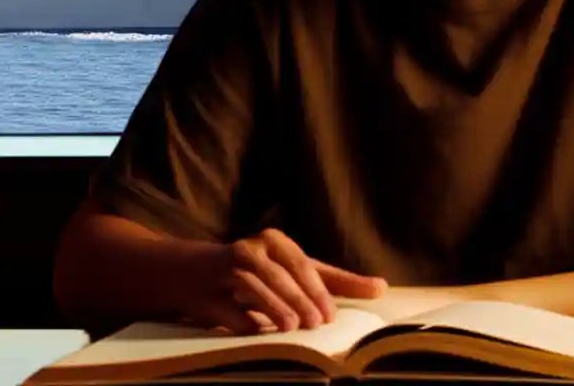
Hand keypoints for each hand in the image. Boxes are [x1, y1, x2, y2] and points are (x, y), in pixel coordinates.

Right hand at [178, 228, 386, 334]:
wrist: (192, 273)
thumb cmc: (258, 272)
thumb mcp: (295, 271)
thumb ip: (335, 280)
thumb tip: (381, 288)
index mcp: (275, 241)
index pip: (304, 265)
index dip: (319, 291)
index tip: (332, 316)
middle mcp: (251, 249)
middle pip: (282, 275)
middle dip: (301, 301)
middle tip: (317, 324)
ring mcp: (227, 268)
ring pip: (256, 287)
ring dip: (276, 308)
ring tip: (292, 327)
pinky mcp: (206, 293)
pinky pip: (230, 310)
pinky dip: (245, 323)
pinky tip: (258, 333)